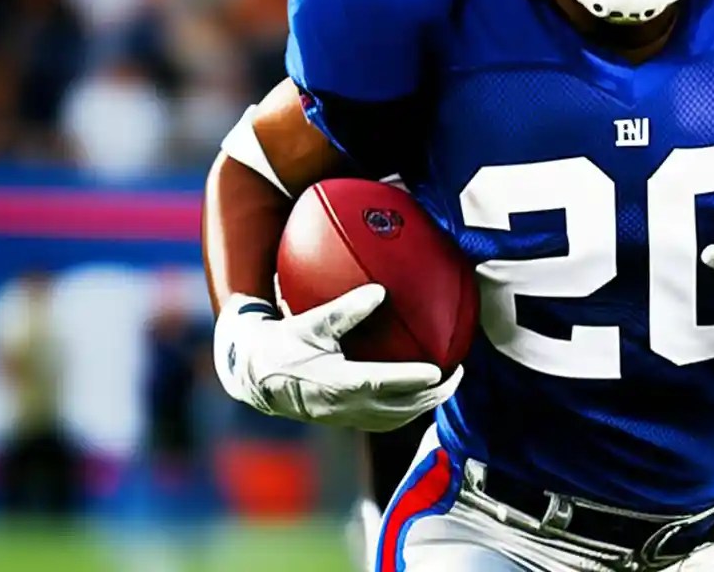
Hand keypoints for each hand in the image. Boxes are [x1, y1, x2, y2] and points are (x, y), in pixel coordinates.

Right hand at [214, 284, 461, 430]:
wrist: (257, 377)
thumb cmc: (284, 345)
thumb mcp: (312, 323)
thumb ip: (346, 309)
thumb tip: (379, 291)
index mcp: (337, 382)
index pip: (382, 384)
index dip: (411, 379)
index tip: (438, 370)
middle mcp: (345, 406)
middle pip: (399, 408)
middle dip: (432, 395)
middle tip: (456, 375)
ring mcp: (346, 417)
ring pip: (395, 419)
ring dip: (423, 406)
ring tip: (445, 386)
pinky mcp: (345, 421)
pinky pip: (384, 422)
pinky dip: (405, 412)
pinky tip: (417, 397)